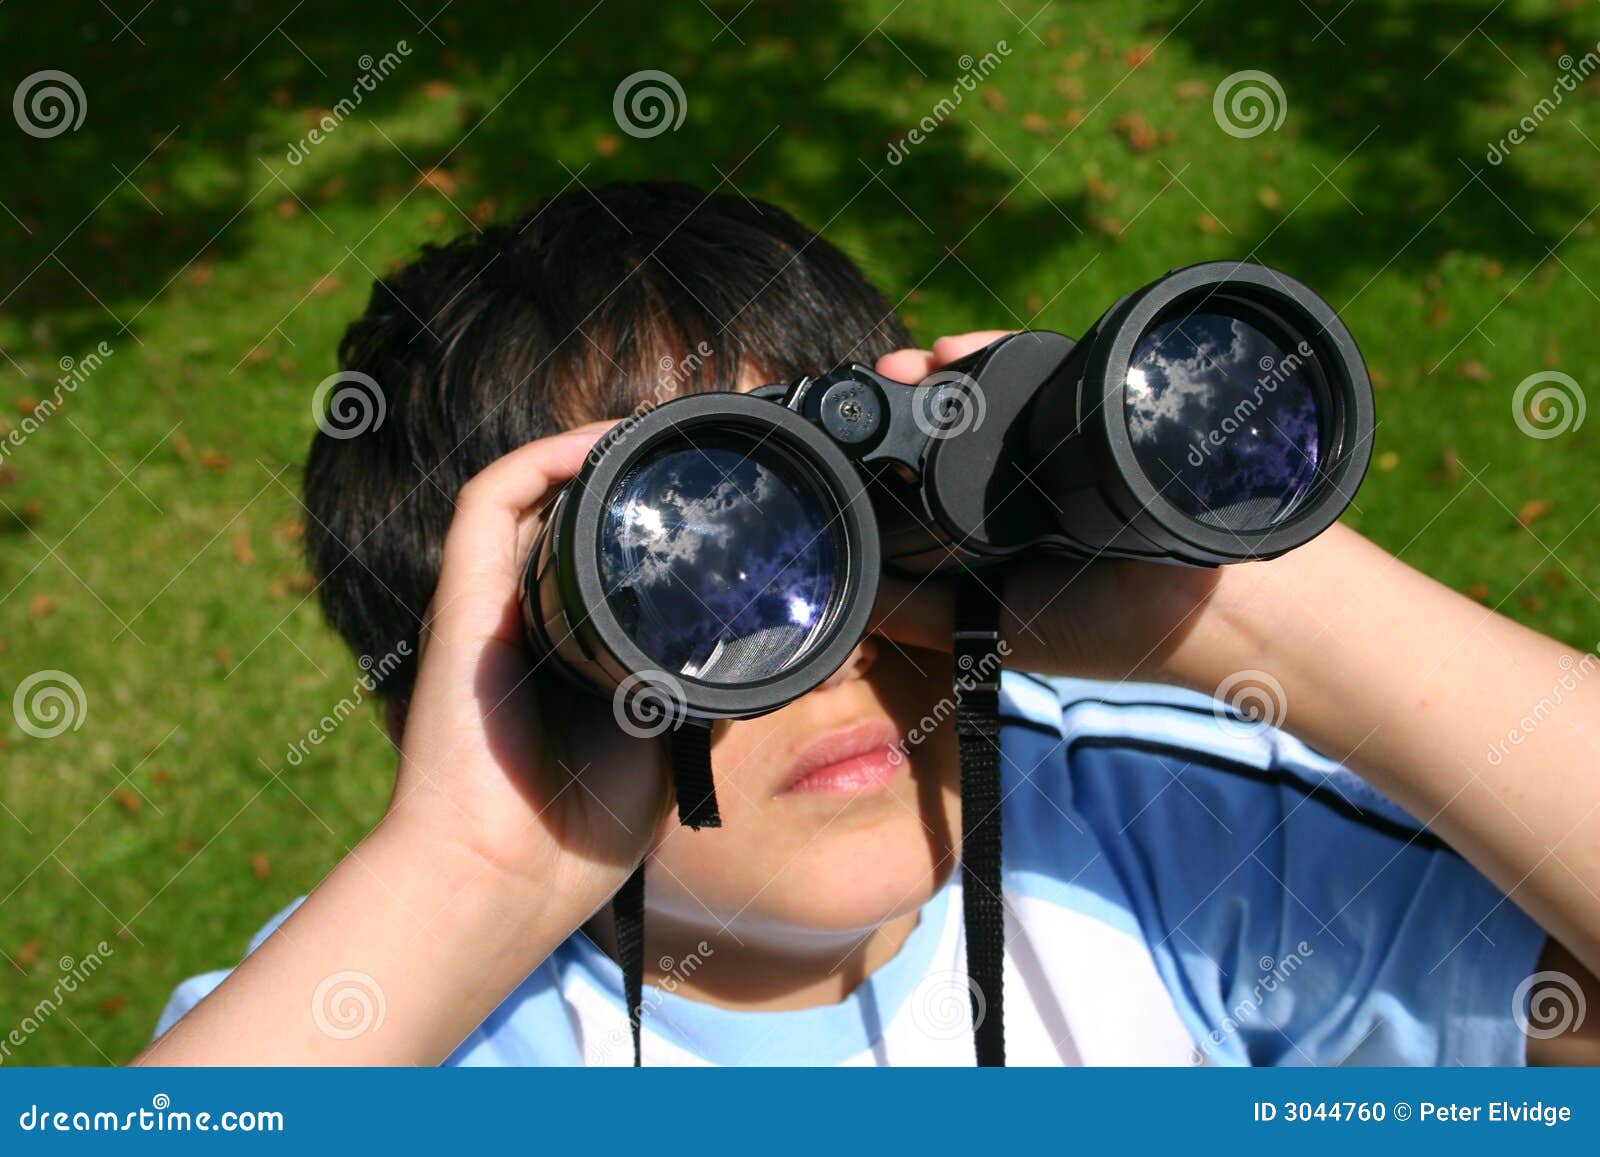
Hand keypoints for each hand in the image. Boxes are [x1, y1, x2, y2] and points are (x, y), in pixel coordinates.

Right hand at [385, 423, 671, 913]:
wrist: (503, 882)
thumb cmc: (577, 831)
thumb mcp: (665, 744)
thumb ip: (694, 689)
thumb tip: (758, 653)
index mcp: (569, 651)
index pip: (602, 557)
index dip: (646, 514)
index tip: (713, 492)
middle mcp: (524, 617)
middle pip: (567, 513)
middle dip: (624, 469)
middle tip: (695, 448)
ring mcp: (489, 604)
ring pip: (529, 491)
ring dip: (589, 449)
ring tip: (654, 429)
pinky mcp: (460, 599)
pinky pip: (487, 500)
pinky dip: (542, 458)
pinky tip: (601, 444)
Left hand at [872, 332, 1226, 686]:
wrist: (1209, 599)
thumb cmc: (1107, 628)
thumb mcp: (993, 634)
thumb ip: (921, 616)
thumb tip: (847, 595)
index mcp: (995, 527)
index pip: (928, 476)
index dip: (889, 451)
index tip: (854, 433)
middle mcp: (1024, 477)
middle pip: (956, 421)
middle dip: (912, 398)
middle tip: (879, 383)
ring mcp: (1060, 438)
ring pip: (990, 390)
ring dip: (942, 369)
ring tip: (910, 363)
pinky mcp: (1094, 405)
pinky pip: (1039, 364)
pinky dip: (993, 349)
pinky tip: (955, 351)